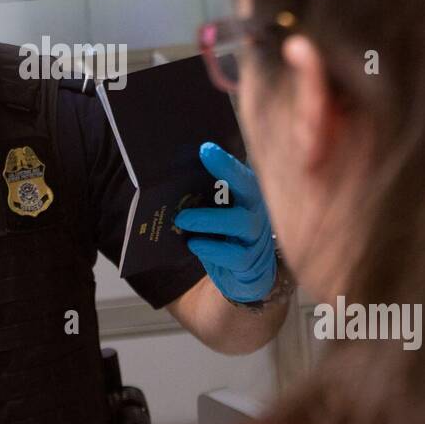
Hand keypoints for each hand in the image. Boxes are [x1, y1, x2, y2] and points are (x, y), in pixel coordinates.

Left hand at [173, 142, 276, 303]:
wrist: (243, 275)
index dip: (225, 160)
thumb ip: (200, 196)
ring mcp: (255, 236)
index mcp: (246, 193)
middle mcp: (255, 209)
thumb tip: (168, 180)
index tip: (206, 148)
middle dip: (229, 170)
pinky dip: (212, 249)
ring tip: (182, 218)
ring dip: (208, 218)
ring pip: (240, 222)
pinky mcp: (250, 262)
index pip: (240, 171)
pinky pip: (235, 255)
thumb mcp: (212, 212)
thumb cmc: (222, 236)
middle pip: (248, 186)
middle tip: (204, 157)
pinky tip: (194, 244)